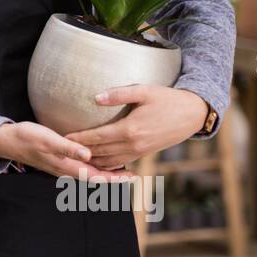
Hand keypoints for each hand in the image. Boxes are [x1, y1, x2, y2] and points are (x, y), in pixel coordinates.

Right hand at [0, 121, 134, 182]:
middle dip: (115, 177)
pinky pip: (82, 166)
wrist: (9, 140)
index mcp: (67, 166)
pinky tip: (100, 158)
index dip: (115, 178)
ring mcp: (63, 165)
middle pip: (96, 177)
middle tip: (134, 174)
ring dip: (106, 172)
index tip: (131, 176)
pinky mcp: (60, 159)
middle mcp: (67, 169)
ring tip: (123, 167)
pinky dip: (95, 165)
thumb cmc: (28, 137)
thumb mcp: (47, 140)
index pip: (96, 176)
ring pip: (90, 172)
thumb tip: (88, 155)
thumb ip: (67, 147)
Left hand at [63, 85, 209, 169]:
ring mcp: (139, 152)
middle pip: (99, 152)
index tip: (64, 137)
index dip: (79, 138)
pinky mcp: (144, 154)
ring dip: (91, 161)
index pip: (97, 137)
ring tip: (75, 156)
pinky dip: (106, 164)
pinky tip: (96, 161)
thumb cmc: (168, 99)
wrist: (192, 115)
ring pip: (109, 162)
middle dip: (80, 151)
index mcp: (130, 129)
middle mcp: (133, 145)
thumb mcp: (144, 91)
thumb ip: (119, 94)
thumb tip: (95, 98)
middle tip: (64, 149)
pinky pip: (120, 163)